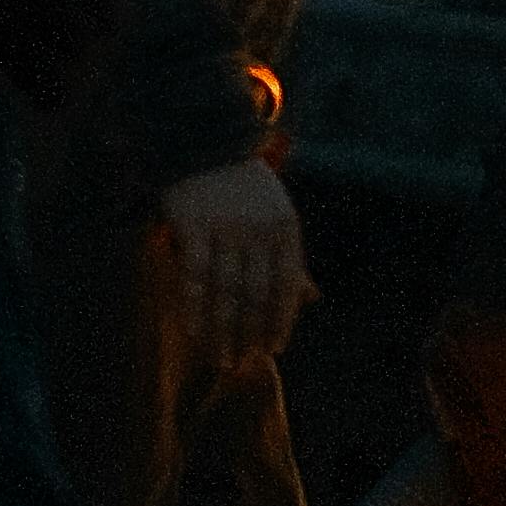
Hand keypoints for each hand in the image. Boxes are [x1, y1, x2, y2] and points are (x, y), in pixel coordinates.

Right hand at [157, 151, 309, 367]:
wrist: (206, 143)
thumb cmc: (247, 189)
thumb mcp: (278, 216)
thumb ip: (290, 259)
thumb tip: (312, 298)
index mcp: (285, 227)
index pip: (286, 284)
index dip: (280, 319)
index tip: (274, 348)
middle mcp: (258, 229)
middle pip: (255, 293)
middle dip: (250, 333)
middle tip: (242, 363)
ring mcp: (225, 227)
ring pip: (226, 291)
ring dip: (224, 330)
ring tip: (222, 359)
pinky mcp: (193, 225)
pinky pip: (195, 276)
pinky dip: (195, 308)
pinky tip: (196, 332)